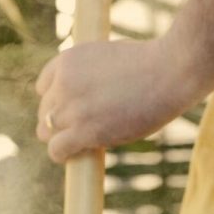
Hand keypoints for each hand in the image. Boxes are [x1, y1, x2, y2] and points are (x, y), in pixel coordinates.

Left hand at [35, 36, 213, 162]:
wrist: (170, 72)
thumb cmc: (151, 63)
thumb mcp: (111, 56)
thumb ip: (92, 73)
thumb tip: (92, 97)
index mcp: (68, 60)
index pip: (43, 87)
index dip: (58, 101)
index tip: (73, 110)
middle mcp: (63, 83)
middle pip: (44, 111)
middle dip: (60, 121)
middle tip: (82, 129)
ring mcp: (72, 107)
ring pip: (46, 132)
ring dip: (61, 139)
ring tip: (81, 143)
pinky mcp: (83, 130)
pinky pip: (57, 150)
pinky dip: (62, 155)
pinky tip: (75, 156)